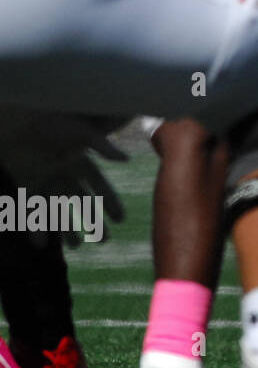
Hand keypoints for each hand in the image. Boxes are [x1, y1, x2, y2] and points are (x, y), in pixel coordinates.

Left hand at [0, 111, 126, 246]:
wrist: (20, 120)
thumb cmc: (53, 122)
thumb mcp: (82, 133)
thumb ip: (103, 147)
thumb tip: (127, 159)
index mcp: (81, 162)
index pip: (100, 186)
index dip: (110, 203)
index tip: (121, 220)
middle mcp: (65, 175)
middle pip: (82, 202)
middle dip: (93, 221)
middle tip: (104, 240)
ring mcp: (45, 181)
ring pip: (58, 210)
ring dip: (66, 228)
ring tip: (76, 246)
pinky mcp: (26, 185)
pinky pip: (32, 210)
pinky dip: (35, 226)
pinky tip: (41, 243)